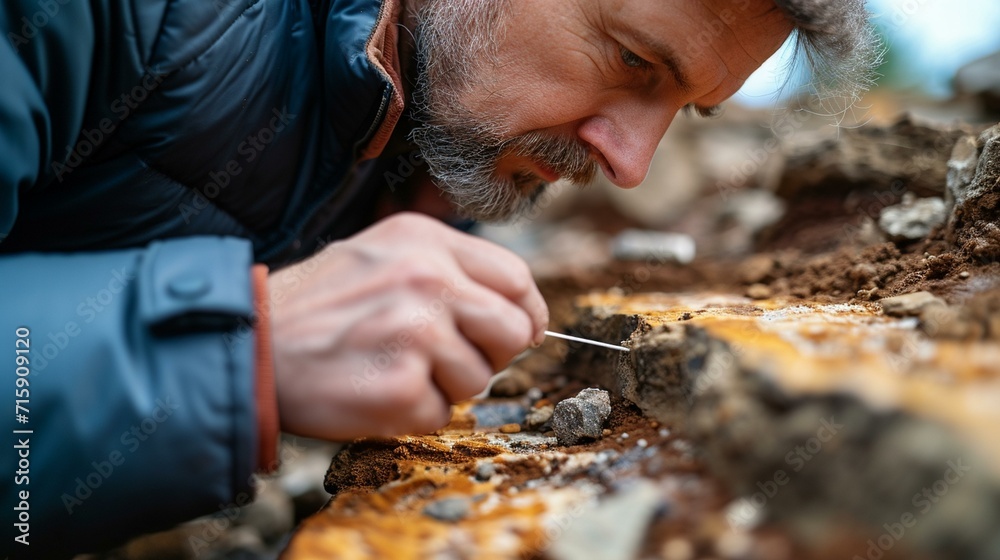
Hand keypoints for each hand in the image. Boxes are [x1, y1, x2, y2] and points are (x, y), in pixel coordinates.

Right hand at [267, 213, 547, 439]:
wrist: (249, 343)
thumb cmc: (316, 305)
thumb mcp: (382, 254)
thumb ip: (448, 271)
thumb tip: (517, 310)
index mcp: (427, 241)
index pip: (517, 278)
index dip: (524, 313)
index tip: (517, 332)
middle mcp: (428, 279)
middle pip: (513, 330)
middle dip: (488, 353)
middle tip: (442, 357)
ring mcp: (417, 333)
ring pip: (480, 378)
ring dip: (444, 386)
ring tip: (392, 368)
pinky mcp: (401, 388)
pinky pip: (442, 414)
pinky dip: (412, 414)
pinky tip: (374, 390)